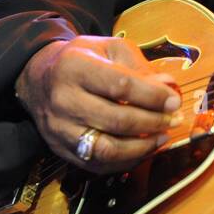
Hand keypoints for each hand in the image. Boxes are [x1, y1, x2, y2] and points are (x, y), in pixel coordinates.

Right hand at [15, 35, 180, 173]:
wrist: (39, 78)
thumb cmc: (82, 60)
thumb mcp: (110, 49)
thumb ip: (140, 68)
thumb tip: (168, 88)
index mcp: (75, 68)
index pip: (120, 86)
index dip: (153, 96)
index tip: (174, 101)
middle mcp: (63, 100)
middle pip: (116, 120)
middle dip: (153, 122)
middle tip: (174, 119)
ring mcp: (60, 129)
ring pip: (106, 149)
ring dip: (142, 147)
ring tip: (162, 136)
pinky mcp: (60, 150)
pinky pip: (98, 164)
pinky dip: (126, 160)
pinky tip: (144, 148)